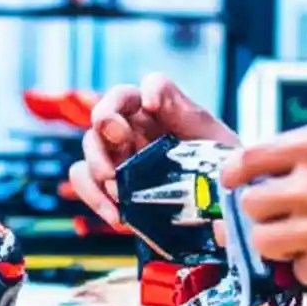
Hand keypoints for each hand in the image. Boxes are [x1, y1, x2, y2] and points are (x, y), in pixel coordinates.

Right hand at [69, 73, 238, 223]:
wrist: (216, 219)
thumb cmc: (222, 179)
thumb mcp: (222, 149)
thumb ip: (194, 119)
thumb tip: (159, 103)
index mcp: (168, 113)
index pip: (154, 85)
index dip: (151, 90)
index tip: (152, 105)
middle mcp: (139, 128)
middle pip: (109, 108)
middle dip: (107, 119)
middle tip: (120, 139)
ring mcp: (119, 155)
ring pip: (90, 143)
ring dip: (97, 162)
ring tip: (117, 188)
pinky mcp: (108, 184)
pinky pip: (84, 180)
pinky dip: (93, 196)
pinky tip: (117, 216)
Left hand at [218, 124, 306, 290]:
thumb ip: (305, 163)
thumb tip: (254, 186)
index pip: (245, 160)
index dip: (235, 177)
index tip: (232, 186)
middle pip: (250, 206)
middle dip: (264, 215)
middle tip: (292, 219)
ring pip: (262, 242)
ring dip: (280, 245)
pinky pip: (297, 271)